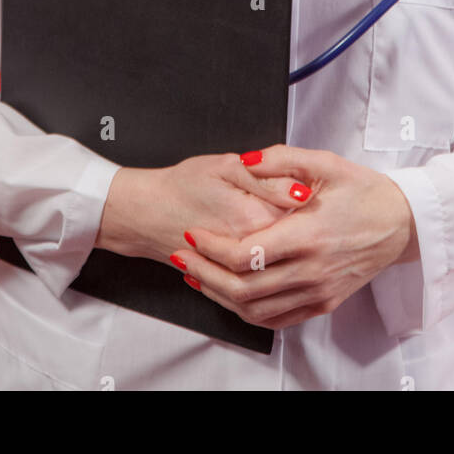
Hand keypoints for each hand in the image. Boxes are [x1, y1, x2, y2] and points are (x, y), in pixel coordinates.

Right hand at [94, 152, 310, 265]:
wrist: (146, 214)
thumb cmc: (183, 184)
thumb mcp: (227, 166)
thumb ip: (269, 177)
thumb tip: (303, 192)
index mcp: (256, 217)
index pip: (304, 214)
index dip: (306, 199)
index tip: (302, 187)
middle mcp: (253, 250)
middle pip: (297, 242)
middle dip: (299, 225)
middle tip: (281, 204)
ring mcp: (243, 271)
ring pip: (282, 266)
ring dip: (288, 249)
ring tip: (272, 224)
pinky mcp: (233, 281)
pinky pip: (264, 286)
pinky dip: (271, 271)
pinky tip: (266, 250)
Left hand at [176, 144, 418, 328]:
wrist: (403, 224)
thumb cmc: (365, 191)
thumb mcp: (326, 162)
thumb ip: (281, 159)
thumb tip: (245, 160)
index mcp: (309, 234)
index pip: (248, 254)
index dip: (213, 248)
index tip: (193, 235)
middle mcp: (312, 270)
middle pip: (243, 287)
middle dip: (204, 273)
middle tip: (182, 257)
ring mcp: (318, 291)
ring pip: (255, 309)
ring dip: (219, 295)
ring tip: (196, 276)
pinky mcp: (323, 303)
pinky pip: (276, 319)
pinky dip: (246, 311)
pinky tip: (228, 293)